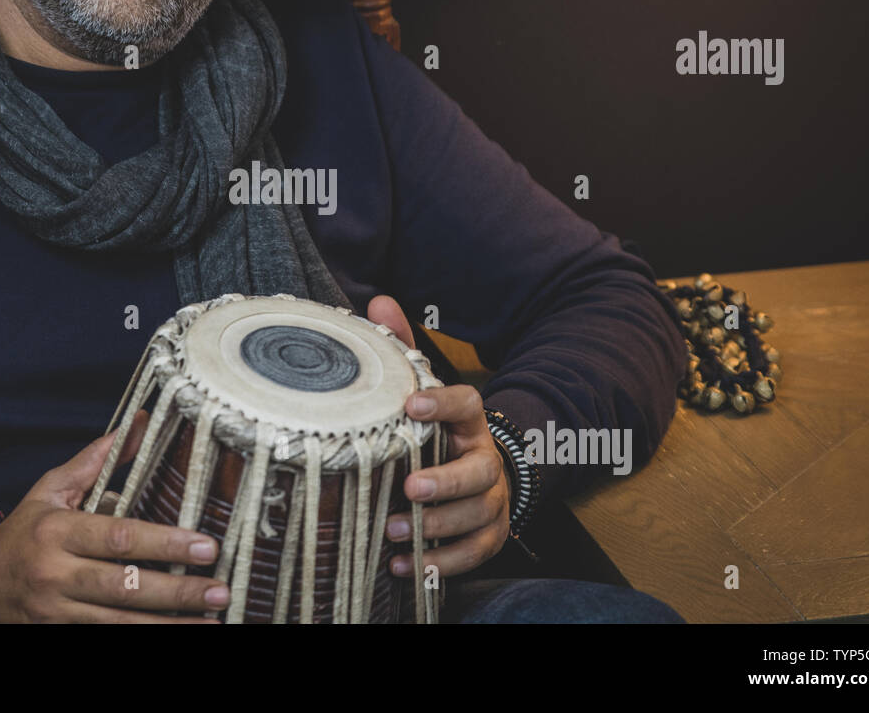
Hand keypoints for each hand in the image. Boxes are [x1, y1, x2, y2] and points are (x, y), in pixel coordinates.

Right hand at [0, 412, 229, 622]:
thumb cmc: (23, 533)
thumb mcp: (51, 489)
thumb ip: (96, 460)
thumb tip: (138, 423)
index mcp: (58, 531)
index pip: (120, 537)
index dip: (165, 542)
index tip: (205, 545)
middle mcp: (57, 574)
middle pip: (125, 585)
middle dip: (177, 591)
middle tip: (220, 590)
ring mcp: (57, 611)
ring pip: (120, 621)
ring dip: (169, 624)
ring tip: (212, 621)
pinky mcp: (60, 634)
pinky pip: (106, 638)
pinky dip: (143, 637)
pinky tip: (177, 634)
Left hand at [366, 295, 510, 577]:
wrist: (481, 474)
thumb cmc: (438, 432)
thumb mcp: (422, 389)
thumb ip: (403, 347)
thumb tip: (377, 302)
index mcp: (468, 422)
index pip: (467, 403)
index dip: (443, 402)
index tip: (412, 403)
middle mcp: (485, 460)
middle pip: (478, 471)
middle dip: (446, 482)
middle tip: (410, 488)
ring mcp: (491, 501)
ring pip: (477, 516)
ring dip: (437, 527)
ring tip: (395, 531)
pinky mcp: (488, 536)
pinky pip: (473, 554)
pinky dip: (441, 563)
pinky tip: (402, 565)